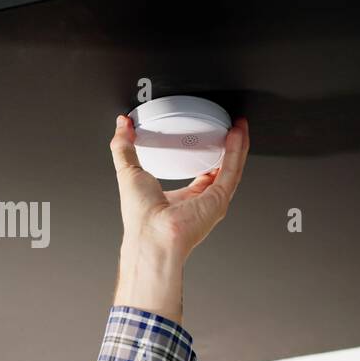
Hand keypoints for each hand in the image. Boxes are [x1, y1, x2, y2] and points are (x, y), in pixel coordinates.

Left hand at [110, 114, 249, 322]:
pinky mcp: (219, 200)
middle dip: (227, 148)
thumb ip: (123, 146)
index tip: (208, 137)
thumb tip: (121, 125)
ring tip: (238, 125)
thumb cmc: (140, 218)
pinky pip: (231, 171)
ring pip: (230, 168)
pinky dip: (236, 151)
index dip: (205, 156)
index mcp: (180, 199)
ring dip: (237, 145)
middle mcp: (199, 202)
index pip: (200, 175)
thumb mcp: (127, 171)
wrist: (151, 235)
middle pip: (220, 170)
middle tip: (228, 127)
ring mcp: (211, 201)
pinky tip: (237, 134)